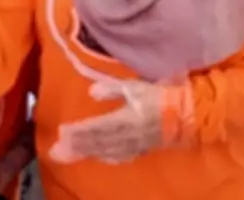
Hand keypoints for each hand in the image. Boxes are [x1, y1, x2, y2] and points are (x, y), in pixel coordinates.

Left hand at [49, 79, 193, 163]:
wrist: (187, 114)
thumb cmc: (160, 96)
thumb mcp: (137, 86)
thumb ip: (113, 89)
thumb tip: (92, 92)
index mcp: (127, 118)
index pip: (97, 127)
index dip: (79, 132)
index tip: (62, 133)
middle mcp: (128, 135)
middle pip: (98, 142)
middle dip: (76, 147)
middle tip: (55, 152)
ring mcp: (134, 145)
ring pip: (106, 151)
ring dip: (86, 153)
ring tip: (67, 155)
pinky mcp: (141, 149)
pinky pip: (119, 155)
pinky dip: (105, 157)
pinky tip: (96, 156)